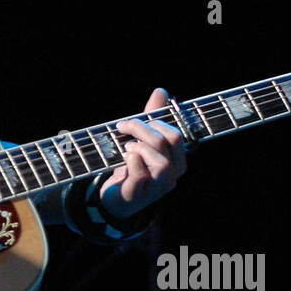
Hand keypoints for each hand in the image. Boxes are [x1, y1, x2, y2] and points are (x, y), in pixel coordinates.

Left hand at [96, 88, 186, 220]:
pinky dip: (131, 160)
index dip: (155, 122)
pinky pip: (140, 173)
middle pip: (169, 142)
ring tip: (126, 147)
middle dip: (144, 128)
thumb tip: (161, 91)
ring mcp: (156, 188)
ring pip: (160, 160)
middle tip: (123, 126)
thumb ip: (152, 118)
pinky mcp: (138, 194)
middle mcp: (171, 176)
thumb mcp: (141, 141)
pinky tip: (124, 158)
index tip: (135, 120)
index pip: (177, 135)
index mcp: (176, 162)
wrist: (114, 199)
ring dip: (139, 146)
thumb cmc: (131, 168)